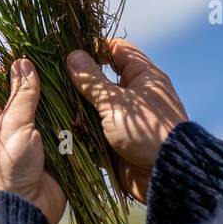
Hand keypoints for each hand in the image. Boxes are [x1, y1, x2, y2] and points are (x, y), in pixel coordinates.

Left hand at [0, 58, 66, 223]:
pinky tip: (87, 102)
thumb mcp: (13, 126)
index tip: (38, 46)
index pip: (1, 83)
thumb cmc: (6, 169)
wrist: (22, 213)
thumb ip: (21, 95)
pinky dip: (74, 121)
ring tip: (79, 76)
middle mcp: (10, 127)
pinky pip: (64, 132)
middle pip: (29, 95)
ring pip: (50, 112)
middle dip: (47, 82)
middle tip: (66, 59)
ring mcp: (32, 141)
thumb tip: (22, 61)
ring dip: (62, 100)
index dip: (18, 65)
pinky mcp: (53, 154)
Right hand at [66, 38, 186, 202]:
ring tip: (57, 106)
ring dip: (79, 108)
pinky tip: (64, 128)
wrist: (166, 176)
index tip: (70, 53)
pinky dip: (84, 129)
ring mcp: (129, 118)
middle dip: (81, 82)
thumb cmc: (146, 132)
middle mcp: (137, 94)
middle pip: (104, 78)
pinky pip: (98, 128)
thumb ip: (92, 80)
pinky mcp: (121, 139)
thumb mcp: (116, 102)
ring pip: (97, 105)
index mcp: (144, 77)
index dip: (95, 48)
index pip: (118, 50)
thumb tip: (73, 55)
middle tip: (56, 81)